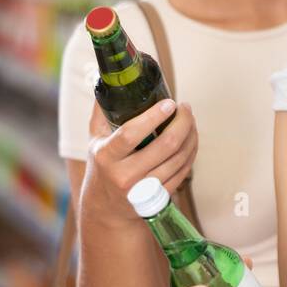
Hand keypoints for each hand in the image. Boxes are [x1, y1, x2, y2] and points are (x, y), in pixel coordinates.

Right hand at [79, 99, 197, 229]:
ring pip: (179, 158)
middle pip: (166, 146)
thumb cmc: (102, 165)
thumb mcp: (95, 139)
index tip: (169, 103)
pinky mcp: (159, 198)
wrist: (106, 208)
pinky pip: (184, 172)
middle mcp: (124, 175)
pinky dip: (192, 152)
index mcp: (106, 156)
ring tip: (190, 120)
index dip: (154, 117)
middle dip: (183, 122)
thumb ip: (102, 110)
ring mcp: (143, 189)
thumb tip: (106, 78)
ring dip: (192, 136)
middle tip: (185, 108)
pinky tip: (191, 139)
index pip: (131, 134)